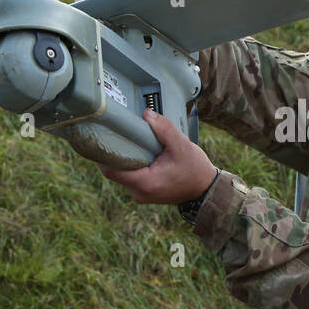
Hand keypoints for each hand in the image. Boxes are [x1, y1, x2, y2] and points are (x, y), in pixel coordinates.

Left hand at [99, 109, 217, 204]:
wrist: (205, 189)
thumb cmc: (195, 169)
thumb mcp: (181, 145)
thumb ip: (164, 129)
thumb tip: (146, 113)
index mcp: (144, 183)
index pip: (110, 170)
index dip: (103, 153)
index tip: (103, 137)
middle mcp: (138, 192)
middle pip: (114, 171)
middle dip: (115, 153)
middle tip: (118, 134)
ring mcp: (141, 194)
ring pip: (122, 174)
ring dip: (125, 159)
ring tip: (132, 143)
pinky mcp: (144, 192)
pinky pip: (131, 177)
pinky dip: (133, 165)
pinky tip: (141, 153)